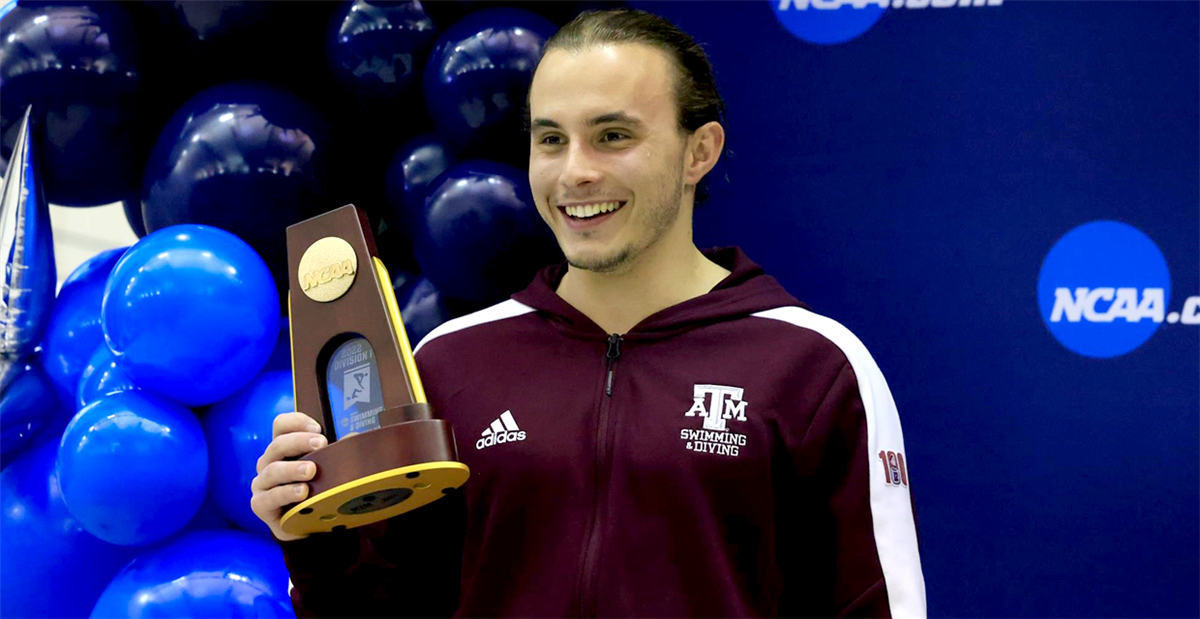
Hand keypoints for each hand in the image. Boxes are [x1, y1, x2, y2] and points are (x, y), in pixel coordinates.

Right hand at [250, 412, 327, 541]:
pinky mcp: (260, 504)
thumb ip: (336, 453)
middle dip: (299, 442)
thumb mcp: (326, 469)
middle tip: (321, 443)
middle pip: (277, 444)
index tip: (318, 428)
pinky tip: (302, 492)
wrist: (305, 526)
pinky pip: (270, 496)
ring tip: (311, 471)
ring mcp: (262, 483)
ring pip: (272, 470)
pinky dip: (286, 493)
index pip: (281, 425)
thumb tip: (352, 438)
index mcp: (283, 448)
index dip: (296, 421)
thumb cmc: (314, 490)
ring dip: (293, 468)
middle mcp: (268, 462)